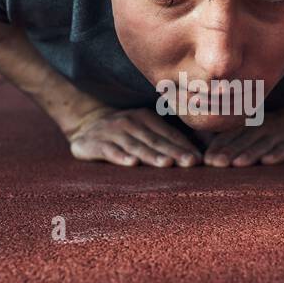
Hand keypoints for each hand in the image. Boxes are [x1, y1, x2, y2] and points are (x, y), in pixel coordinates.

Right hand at [66, 106, 201, 167]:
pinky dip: (121, 157)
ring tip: (167, 164)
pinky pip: (110, 151)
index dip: (184, 146)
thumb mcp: (143, 127)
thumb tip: (198, 152)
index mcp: (146, 117)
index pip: (168, 134)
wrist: (85, 123)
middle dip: (174, 152)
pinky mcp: (95, 143)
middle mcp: (130, 122)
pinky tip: (132, 164)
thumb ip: (164, 137)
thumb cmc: (124, 131)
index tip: (199, 159)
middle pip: (155, 140)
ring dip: (151, 156)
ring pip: (135, 145)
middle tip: (190, 163)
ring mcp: (112, 132)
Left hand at [202, 108, 283, 166]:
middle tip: (217, 163)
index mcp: (250, 123)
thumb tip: (199, 145)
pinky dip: (278, 154)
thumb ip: (227, 138)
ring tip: (237, 164)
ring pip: (264, 144)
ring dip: (251, 153)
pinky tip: (267, 161)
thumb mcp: (249, 131)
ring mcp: (283, 133)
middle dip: (230, 151)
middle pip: (245, 139)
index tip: (207, 159)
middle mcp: (265, 126)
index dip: (219, 145)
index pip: (232, 133)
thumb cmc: (267, 134)